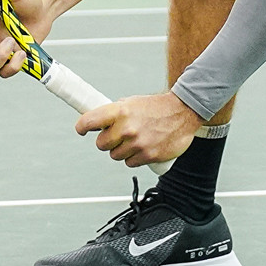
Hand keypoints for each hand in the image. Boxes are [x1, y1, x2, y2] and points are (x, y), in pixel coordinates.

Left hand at [75, 92, 199, 167]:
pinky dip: (134, 157)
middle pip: (101, 144)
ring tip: (135, 139)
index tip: (81, 129)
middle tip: (117, 135)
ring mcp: (137, 143)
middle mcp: (127, 128)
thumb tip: (96, 122)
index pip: (90, 121)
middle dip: (107, 141)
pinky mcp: (148, 155)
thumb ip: (115, 113)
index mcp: (120, 111)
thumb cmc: (157, 107)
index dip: (82, 127)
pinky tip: (143, 146)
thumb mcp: (132, 102)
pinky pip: (130, 163)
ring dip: (122, 150)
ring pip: (115, 155)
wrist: (184, 112)